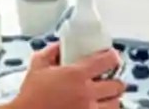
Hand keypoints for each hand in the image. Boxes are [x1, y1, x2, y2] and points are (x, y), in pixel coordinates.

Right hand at [8, 42, 124, 108]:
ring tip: (105, 97)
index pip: (107, 61)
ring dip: (112, 99)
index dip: (113, 57)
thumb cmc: (31, 95)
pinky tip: (96, 107)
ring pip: (116, 104)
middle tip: (109, 80)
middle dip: (115, 81)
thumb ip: (51, 51)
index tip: (111, 57)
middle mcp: (86, 93)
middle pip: (117, 85)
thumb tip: (61, 45)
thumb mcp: (38, 66)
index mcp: (76, 75)